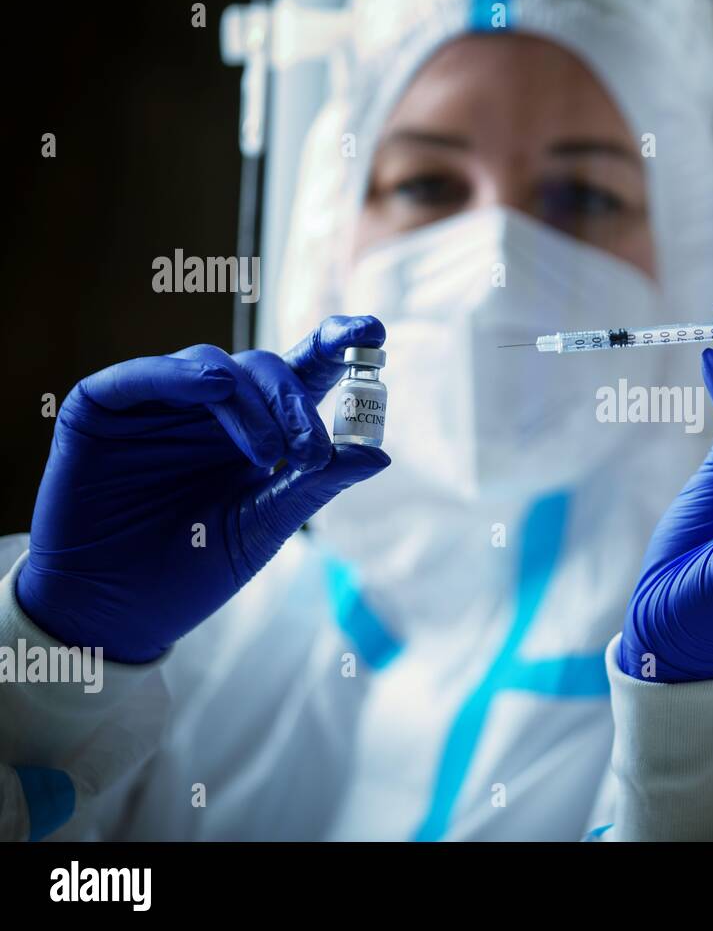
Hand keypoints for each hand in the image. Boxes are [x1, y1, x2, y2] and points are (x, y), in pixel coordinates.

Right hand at [16, 316, 390, 662]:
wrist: (118, 612)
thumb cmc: (194, 567)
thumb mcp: (265, 524)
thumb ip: (315, 483)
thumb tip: (380, 454)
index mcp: (257, 429)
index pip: (302, 373)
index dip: (335, 345)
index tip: (372, 331)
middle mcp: (211, 408)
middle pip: (264, 368)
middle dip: (295, 401)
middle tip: (312, 450)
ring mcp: (157, 405)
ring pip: (213, 366)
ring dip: (252, 404)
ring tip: (268, 455)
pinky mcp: (101, 411)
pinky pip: (139, 377)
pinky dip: (175, 375)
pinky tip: (209, 385)